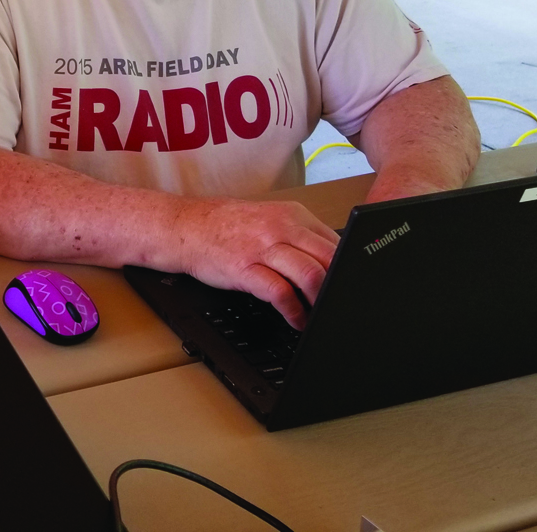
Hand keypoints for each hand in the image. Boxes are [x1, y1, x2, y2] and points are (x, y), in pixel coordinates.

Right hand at [174, 197, 339, 328]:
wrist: (184, 226)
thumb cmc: (227, 227)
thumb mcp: (269, 221)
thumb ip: (299, 238)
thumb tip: (333, 263)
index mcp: (292, 215)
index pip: (336, 243)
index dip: (349, 270)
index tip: (352, 289)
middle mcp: (280, 227)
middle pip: (330, 259)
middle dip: (340, 287)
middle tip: (340, 306)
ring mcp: (262, 247)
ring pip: (311, 275)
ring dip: (321, 302)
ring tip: (321, 317)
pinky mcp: (244, 268)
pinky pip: (280, 293)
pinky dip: (295, 312)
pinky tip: (296, 320)